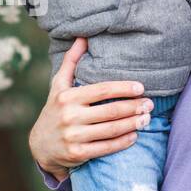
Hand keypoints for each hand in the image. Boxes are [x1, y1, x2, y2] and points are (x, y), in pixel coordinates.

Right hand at [28, 37, 149, 180]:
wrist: (40, 145)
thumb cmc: (55, 110)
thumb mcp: (58, 85)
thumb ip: (71, 61)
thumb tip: (83, 37)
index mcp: (67, 97)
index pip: (102, 90)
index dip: (123, 88)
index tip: (141, 88)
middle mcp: (70, 116)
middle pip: (110, 111)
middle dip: (133, 107)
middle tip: (150, 104)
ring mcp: (73, 136)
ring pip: (111, 130)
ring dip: (133, 124)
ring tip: (146, 118)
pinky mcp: (77, 153)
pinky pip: (106, 148)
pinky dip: (123, 142)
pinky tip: (134, 135)